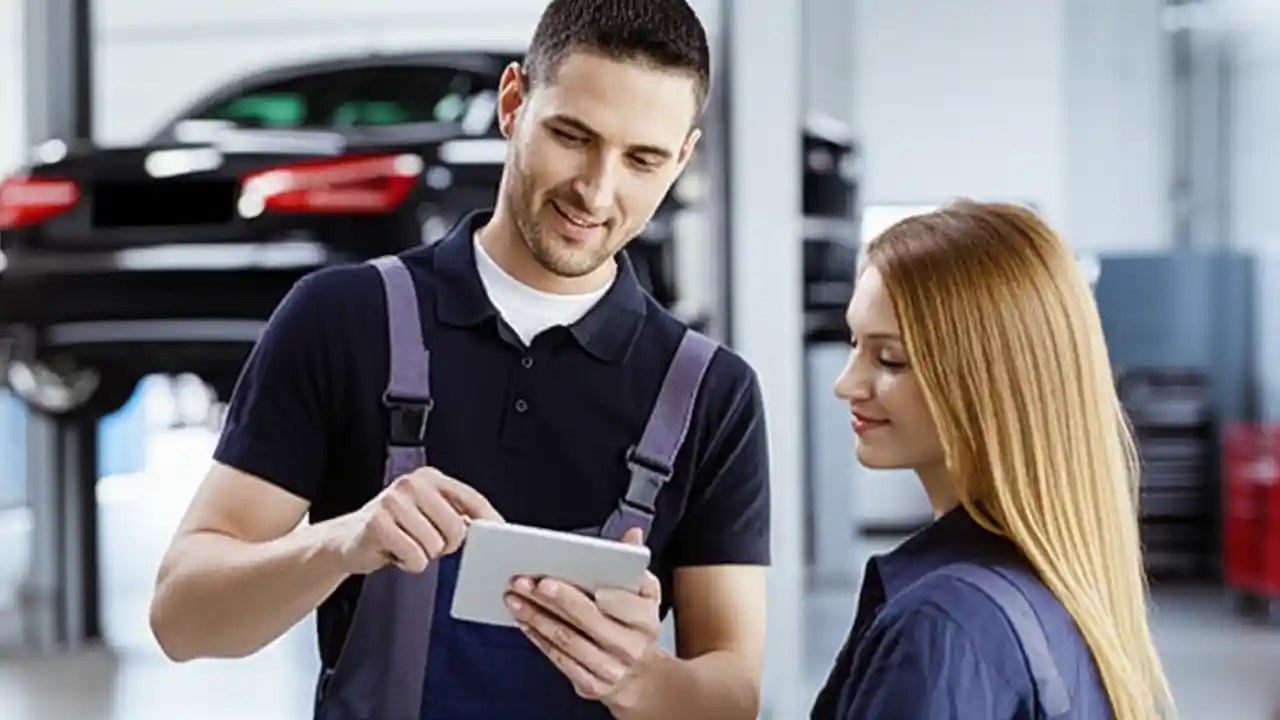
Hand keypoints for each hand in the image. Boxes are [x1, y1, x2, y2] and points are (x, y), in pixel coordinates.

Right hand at [330, 466, 501, 574]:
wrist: (348, 538)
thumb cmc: (395, 527)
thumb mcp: (428, 513)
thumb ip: (456, 514)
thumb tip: (491, 528)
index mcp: (430, 478)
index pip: (471, 499)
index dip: (489, 520)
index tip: (500, 534)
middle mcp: (413, 484)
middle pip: (456, 528)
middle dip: (446, 545)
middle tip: (427, 543)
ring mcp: (394, 502)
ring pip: (434, 546)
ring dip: (423, 555)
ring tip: (406, 544)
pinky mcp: (378, 524)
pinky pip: (414, 557)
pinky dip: (408, 563)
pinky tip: (394, 552)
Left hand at [504, 527, 660, 706]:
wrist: (639, 674)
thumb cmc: (635, 623)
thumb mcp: (645, 591)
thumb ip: (634, 560)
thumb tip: (632, 533)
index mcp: (646, 619)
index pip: (624, 604)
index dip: (597, 592)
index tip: (577, 579)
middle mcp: (630, 647)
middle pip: (588, 619)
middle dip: (555, 598)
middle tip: (528, 580)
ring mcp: (610, 669)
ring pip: (567, 640)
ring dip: (537, 617)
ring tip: (515, 597)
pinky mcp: (590, 684)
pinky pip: (559, 659)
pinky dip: (538, 638)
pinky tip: (523, 621)